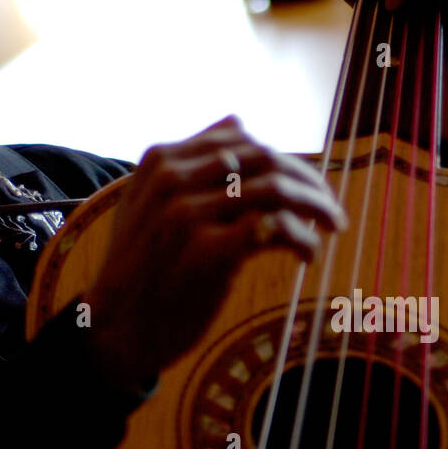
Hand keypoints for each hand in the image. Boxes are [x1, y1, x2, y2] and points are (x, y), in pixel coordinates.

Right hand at [87, 118, 346, 392]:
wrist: (115, 328)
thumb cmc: (141, 268)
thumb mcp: (148, 201)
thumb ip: (190, 161)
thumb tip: (240, 119)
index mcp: (162, 160)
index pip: (242, 141)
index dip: (284, 159)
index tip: (308, 184)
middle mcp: (172, 179)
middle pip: (264, 159)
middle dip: (309, 180)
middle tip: (331, 208)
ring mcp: (187, 214)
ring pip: (275, 189)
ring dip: (315, 207)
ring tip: (332, 226)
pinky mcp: (206, 251)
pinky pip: (274, 228)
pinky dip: (303, 238)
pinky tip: (308, 254)